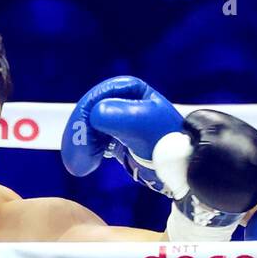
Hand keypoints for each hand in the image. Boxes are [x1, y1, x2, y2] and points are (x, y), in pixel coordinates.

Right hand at [61, 75, 183, 193]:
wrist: (181, 167)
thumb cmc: (165, 142)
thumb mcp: (143, 125)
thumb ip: (119, 115)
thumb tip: (95, 114)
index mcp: (129, 89)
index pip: (95, 98)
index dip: (82, 118)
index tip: (78, 140)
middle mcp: (122, 101)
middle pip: (89, 114)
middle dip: (79, 136)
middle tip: (74, 162)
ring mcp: (120, 120)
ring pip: (89, 129)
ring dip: (81, 147)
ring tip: (80, 168)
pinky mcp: (118, 138)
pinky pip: (95, 142)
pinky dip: (88, 152)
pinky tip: (87, 166)